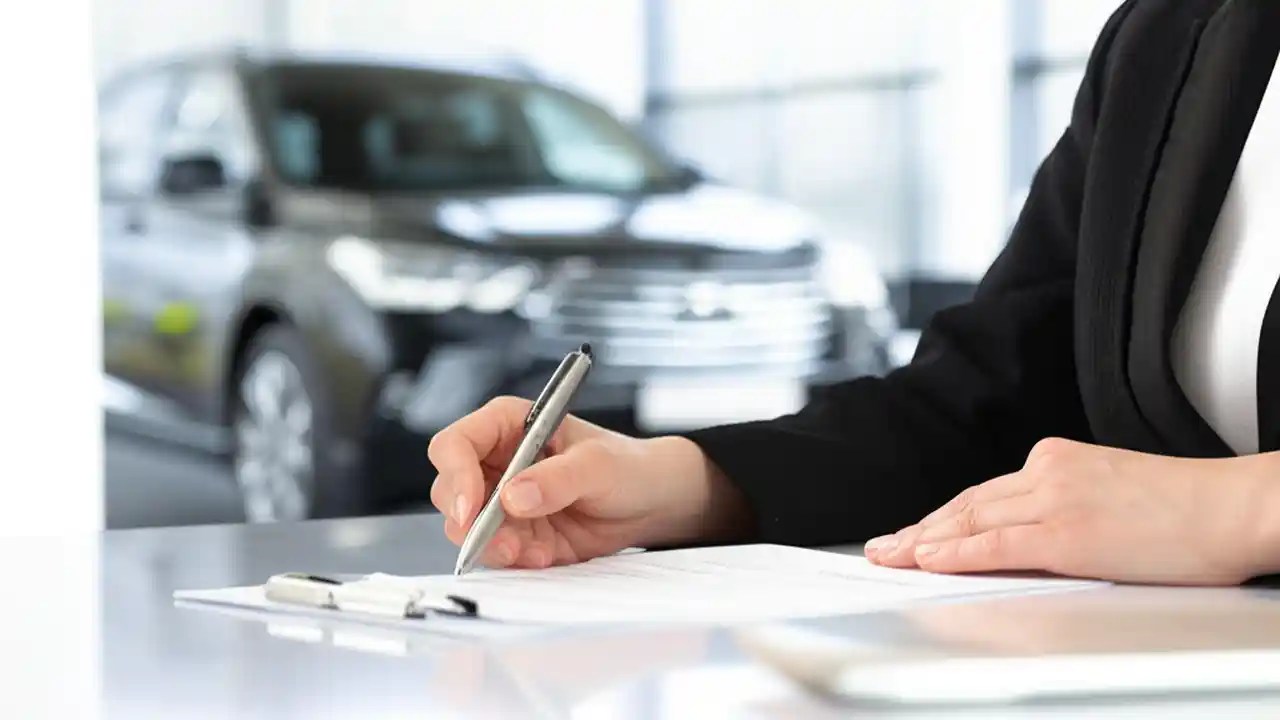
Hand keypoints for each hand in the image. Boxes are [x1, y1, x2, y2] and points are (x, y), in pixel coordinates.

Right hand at [429, 397, 750, 569]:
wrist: (654, 502)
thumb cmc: (629, 466)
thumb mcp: (599, 466)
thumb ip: (558, 478)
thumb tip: (514, 497)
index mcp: (509, 426)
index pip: (456, 444)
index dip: (456, 473)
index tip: (473, 507)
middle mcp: (498, 462)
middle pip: (450, 490)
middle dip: (468, 521)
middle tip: (501, 542)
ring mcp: (503, 501)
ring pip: (467, 528)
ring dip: (493, 546)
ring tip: (534, 553)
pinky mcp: (517, 534)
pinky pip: (496, 552)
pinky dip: (514, 560)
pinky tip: (546, 556)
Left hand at [864, 438, 1279, 584]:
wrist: (1232, 505)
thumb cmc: (1185, 509)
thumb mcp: (1107, 493)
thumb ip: (1062, 506)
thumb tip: (1028, 538)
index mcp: (1055, 459)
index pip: (983, 493)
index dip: (942, 517)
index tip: (914, 532)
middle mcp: (1046, 471)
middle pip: (966, 505)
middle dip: (920, 530)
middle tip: (884, 547)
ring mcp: (1054, 499)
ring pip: (971, 521)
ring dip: (924, 542)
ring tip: (891, 556)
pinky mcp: (1067, 531)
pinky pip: (996, 544)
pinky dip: (957, 552)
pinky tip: (929, 559)